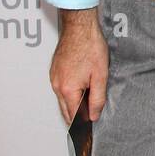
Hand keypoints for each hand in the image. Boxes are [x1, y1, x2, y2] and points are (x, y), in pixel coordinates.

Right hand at [50, 7, 108, 123]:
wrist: (79, 26)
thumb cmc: (90, 46)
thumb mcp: (100, 75)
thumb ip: (97, 98)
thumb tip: (94, 115)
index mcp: (68, 89)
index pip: (73, 116)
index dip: (83, 124)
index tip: (90, 129)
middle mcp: (57, 85)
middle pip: (66, 110)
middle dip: (77, 116)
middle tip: (90, 119)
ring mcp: (54, 77)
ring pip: (63, 99)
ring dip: (74, 103)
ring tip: (88, 103)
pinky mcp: (55, 70)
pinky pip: (61, 88)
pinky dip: (70, 92)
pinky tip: (81, 88)